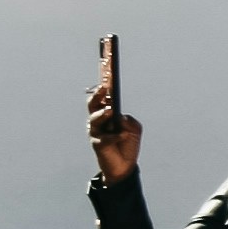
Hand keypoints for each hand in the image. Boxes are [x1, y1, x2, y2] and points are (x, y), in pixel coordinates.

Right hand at [88, 35, 141, 183]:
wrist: (124, 166)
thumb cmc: (127, 142)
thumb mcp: (134, 128)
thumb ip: (129, 120)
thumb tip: (120, 117)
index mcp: (107, 110)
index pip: (104, 92)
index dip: (104, 77)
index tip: (106, 62)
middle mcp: (99, 118)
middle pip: (93, 102)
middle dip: (97, 93)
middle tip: (103, 87)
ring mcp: (96, 131)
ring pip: (94, 118)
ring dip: (101, 113)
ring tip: (109, 110)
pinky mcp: (97, 145)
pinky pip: (104, 138)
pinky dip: (114, 136)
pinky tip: (121, 134)